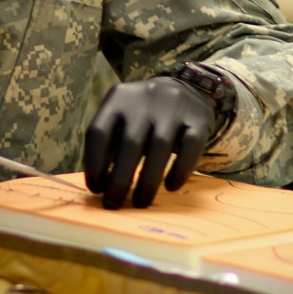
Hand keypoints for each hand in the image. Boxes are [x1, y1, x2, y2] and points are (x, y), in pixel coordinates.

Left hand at [83, 77, 217, 208]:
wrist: (187, 89)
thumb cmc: (144, 115)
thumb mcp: (122, 120)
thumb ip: (108, 146)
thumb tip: (100, 187)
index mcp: (118, 98)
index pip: (99, 132)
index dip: (94, 164)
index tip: (96, 189)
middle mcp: (145, 99)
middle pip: (130, 143)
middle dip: (119, 180)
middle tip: (114, 204)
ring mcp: (174, 107)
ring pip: (159, 147)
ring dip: (148, 181)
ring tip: (140, 202)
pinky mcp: (198, 119)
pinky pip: (190, 148)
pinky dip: (180, 171)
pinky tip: (171, 187)